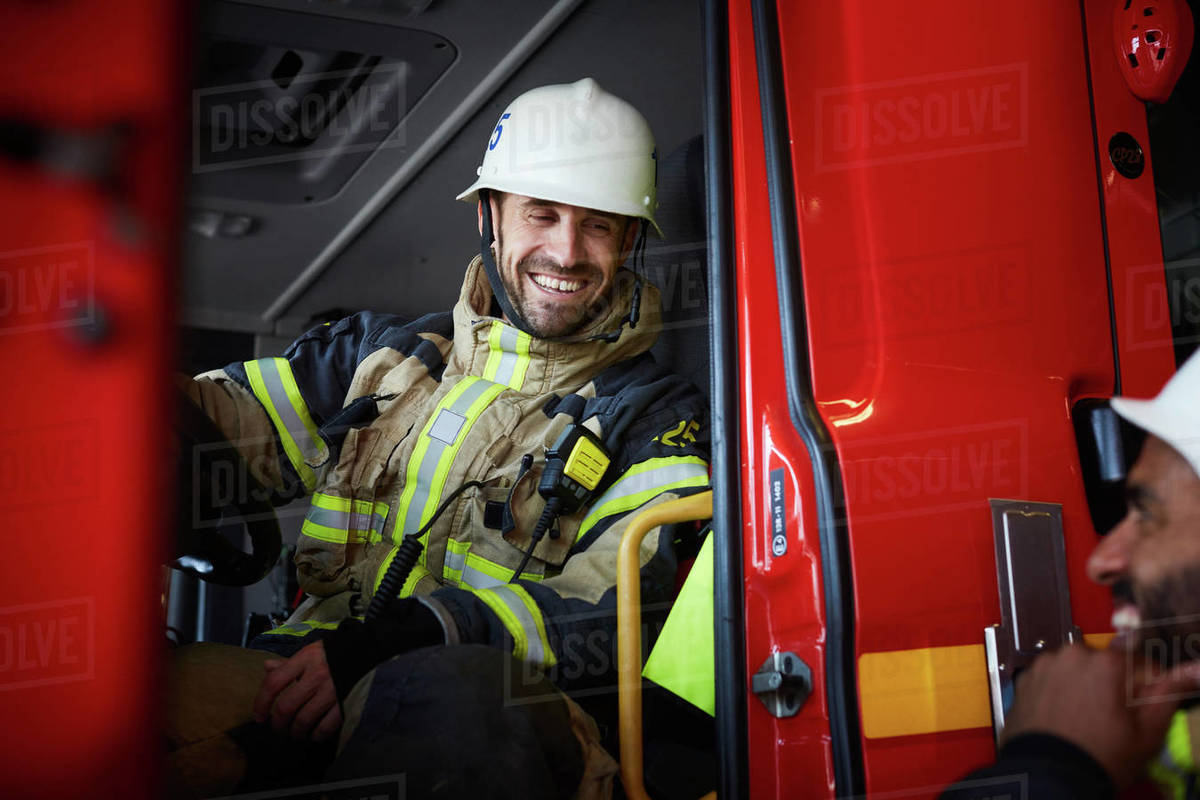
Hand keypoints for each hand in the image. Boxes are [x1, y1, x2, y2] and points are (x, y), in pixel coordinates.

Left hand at [252, 640, 342, 741]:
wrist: (368, 649)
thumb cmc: (334, 652)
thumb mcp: (310, 652)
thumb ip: (288, 663)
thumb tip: (266, 667)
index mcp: (304, 659)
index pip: (274, 683)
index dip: (261, 703)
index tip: (259, 716)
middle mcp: (316, 674)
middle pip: (286, 707)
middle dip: (277, 724)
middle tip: (278, 729)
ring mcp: (331, 689)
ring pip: (303, 720)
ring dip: (295, 732)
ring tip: (295, 734)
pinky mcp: (345, 701)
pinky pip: (326, 726)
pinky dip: (317, 735)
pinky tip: (314, 735)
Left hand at [1001, 644, 1199, 787]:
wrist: (1048, 775)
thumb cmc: (1100, 756)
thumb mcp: (1146, 731)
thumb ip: (1169, 693)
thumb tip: (1193, 671)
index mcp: (1106, 662)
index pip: (1138, 661)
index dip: (1143, 684)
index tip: (1140, 704)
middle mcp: (1072, 654)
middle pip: (1103, 662)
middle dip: (1110, 684)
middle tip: (1111, 716)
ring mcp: (1044, 665)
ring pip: (1075, 668)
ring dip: (1082, 685)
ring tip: (1085, 718)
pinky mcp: (1024, 679)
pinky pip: (1050, 677)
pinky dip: (1058, 690)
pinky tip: (1063, 715)